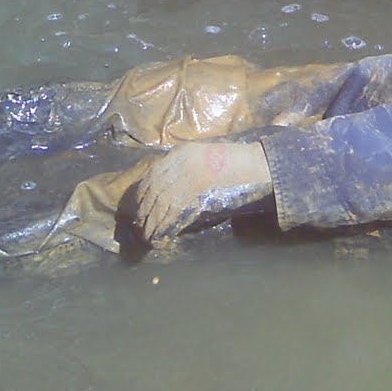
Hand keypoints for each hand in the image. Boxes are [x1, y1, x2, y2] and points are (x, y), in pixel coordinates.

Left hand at [133, 140, 272, 242]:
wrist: (254, 164)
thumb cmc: (232, 164)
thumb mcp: (203, 158)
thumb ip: (185, 168)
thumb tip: (165, 191)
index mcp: (181, 153)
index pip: (152, 175)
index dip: (142, 194)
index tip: (138, 207)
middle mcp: (181, 162)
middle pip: (154, 190)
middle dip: (144, 211)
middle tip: (140, 226)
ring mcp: (189, 176)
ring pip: (162, 204)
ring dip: (153, 223)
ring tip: (149, 237)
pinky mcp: (197, 191)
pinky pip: (175, 212)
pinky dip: (166, 226)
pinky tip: (162, 235)